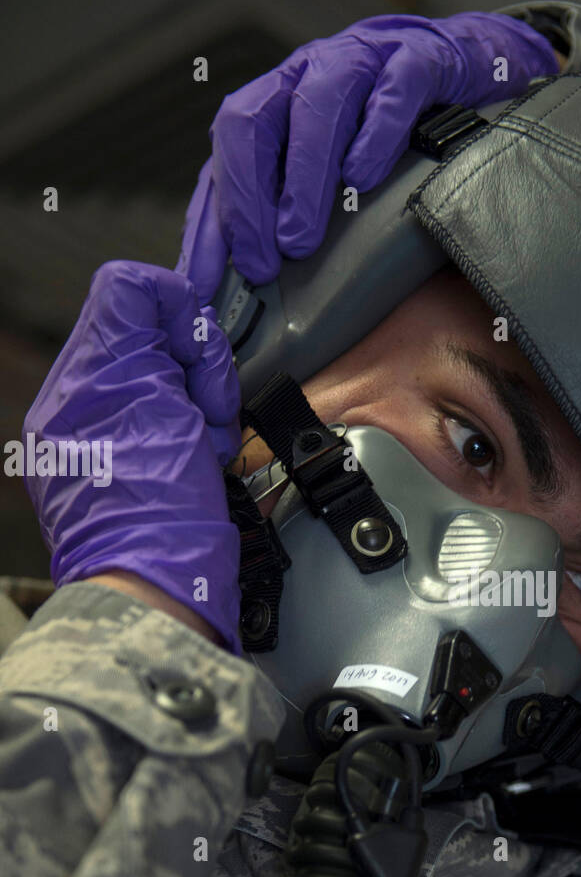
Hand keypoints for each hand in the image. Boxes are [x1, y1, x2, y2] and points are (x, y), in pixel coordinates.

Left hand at [23, 260, 243, 649]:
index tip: (200, 355)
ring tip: (206, 444)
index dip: (179, 311)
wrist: (160, 586)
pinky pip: (162, 421)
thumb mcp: (148, 387)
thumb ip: (137, 321)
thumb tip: (156, 296)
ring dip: (199, 403)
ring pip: (163, 377)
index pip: (126, 289)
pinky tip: (198, 462)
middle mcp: (75, 405)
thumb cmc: (158, 508)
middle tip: (209, 411)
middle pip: (149, 334)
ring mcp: (96, 440)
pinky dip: (189, 433)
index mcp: (78, 379)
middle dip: (196, 367)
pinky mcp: (121, 469)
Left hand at [176, 12, 558, 301]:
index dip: (211, 220)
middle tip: (260, 265)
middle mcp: (308, 75)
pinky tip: (362, 178)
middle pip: (251, 123)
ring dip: (301, 179)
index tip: (206, 282)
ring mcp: (363, 61)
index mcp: (280, 103)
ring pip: (317, 106)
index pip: (225, 159)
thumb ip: (300, 213)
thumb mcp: (339, 175)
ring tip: (300, 241)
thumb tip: (259, 286)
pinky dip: (373, 134)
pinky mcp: (420, 59)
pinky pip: (393, 90)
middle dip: (246, 199)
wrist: (472, 69)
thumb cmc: (397, 133)